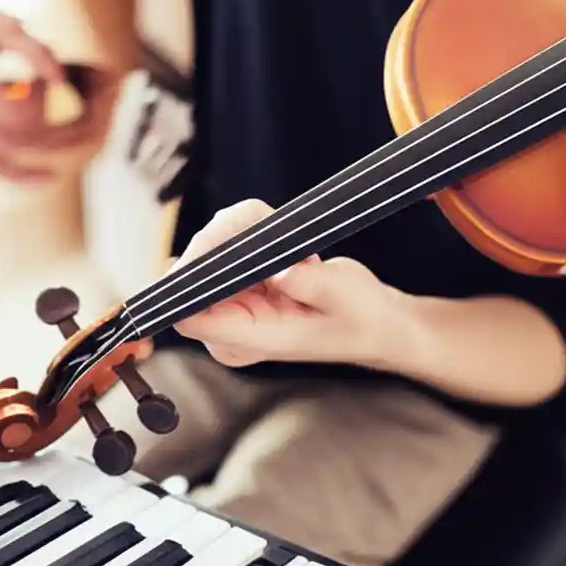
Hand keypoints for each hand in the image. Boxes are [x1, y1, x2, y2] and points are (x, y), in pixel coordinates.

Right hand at [0, 0, 100, 201]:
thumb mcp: (4, 26)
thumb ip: (35, 53)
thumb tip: (63, 82)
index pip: (18, 120)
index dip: (46, 110)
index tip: (58, 87)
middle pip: (9, 145)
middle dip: (49, 144)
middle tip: (81, 132)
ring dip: (17, 176)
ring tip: (52, 179)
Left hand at [170, 200, 412, 368]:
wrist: (377, 321)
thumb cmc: (362, 319)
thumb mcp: (341, 295)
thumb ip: (306, 283)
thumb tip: (276, 269)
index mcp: (250, 340)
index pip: (188, 316)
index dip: (191, 278)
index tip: (219, 244)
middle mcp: (232, 327)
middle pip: (192, 275)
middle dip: (224, 239)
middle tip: (265, 225)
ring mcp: (234, 305)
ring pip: (207, 252)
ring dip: (242, 231)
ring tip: (289, 246)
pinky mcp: (240, 284)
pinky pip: (225, 246)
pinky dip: (250, 231)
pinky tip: (285, 244)